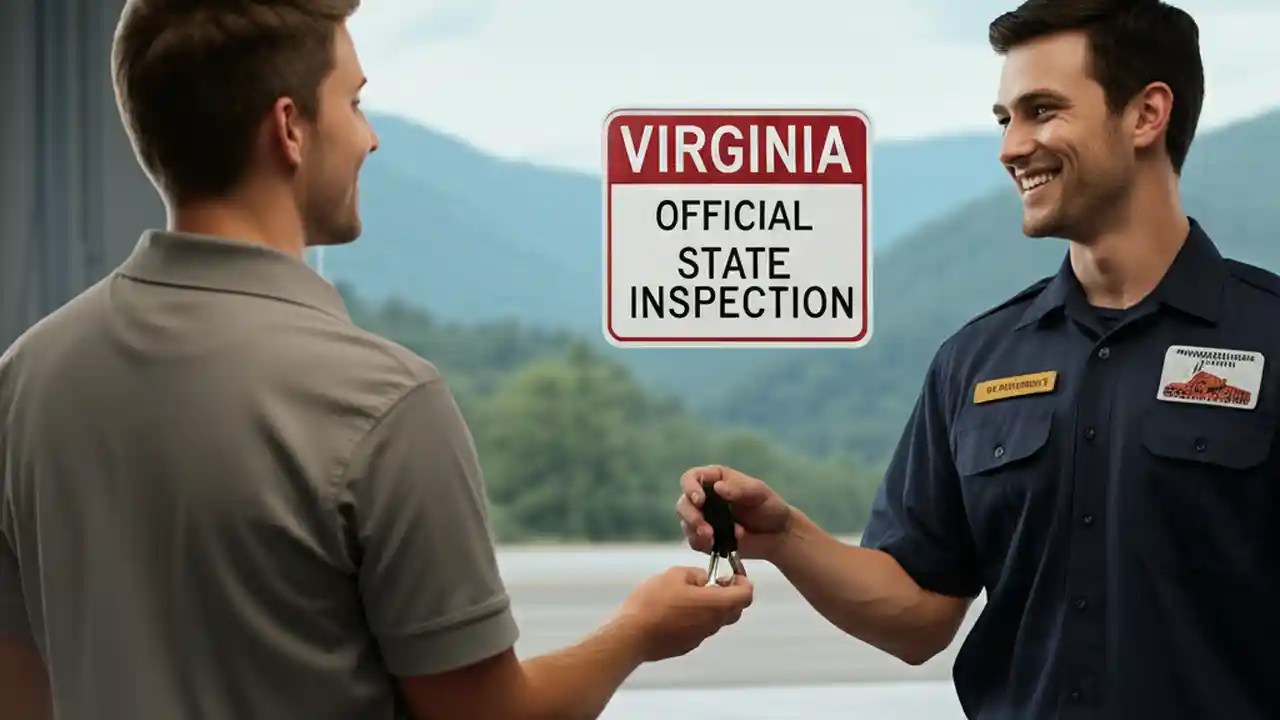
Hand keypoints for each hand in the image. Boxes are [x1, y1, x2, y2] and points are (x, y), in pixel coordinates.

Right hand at [611, 567, 753, 661]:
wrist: (632, 635)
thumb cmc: (653, 603)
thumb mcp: (675, 575)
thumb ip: (695, 574)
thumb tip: (703, 579)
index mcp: (716, 604)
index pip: (746, 595)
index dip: (743, 581)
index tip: (733, 574)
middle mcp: (713, 623)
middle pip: (734, 609)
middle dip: (730, 593)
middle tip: (715, 581)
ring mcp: (700, 637)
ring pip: (716, 619)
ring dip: (711, 605)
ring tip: (691, 592)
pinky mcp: (686, 645)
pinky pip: (700, 628)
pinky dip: (697, 617)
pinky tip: (677, 609)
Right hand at [676, 464, 793, 559]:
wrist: (778, 535)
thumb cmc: (770, 507)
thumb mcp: (758, 493)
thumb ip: (739, 489)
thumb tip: (717, 488)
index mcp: (714, 479)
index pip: (691, 478)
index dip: (690, 488)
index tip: (700, 500)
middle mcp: (705, 498)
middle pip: (683, 504)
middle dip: (691, 516)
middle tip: (705, 528)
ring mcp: (704, 519)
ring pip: (686, 524)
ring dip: (697, 532)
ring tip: (714, 538)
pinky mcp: (707, 539)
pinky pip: (695, 542)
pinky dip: (704, 544)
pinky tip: (718, 545)